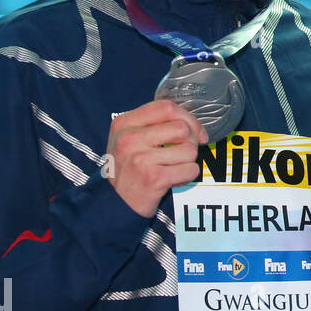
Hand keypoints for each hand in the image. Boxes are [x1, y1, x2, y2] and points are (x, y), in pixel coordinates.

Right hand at [106, 99, 207, 217]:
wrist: (114, 203)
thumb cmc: (128, 169)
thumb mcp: (129, 139)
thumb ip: (154, 125)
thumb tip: (193, 125)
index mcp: (123, 124)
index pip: (166, 107)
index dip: (188, 118)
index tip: (196, 132)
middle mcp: (129, 139)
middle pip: (182, 128)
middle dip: (191, 142)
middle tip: (183, 154)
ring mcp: (140, 159)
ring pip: (190, 150)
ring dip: (189, 161)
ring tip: (173, 169)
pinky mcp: (153, 178)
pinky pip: (190, 170)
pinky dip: (188, 177)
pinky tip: (172, 181)